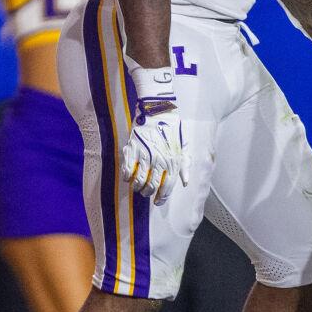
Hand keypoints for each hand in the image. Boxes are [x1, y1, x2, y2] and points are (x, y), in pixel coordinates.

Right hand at [120, 65, 188, 204]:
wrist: (157, 109)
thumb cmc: (172, 127)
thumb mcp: (183, 146)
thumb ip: (185, 165)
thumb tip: (185, 182)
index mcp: (173, 161)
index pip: (167, 187)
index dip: (161, 198)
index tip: (157, 201)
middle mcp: (160, 161)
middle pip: (151, 187)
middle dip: (148, 193)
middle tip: (146, 193)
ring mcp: (145, 156)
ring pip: (139, 181)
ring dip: (137, 187)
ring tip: (137, 186)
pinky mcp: (133, 149)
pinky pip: (127, 169)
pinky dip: (126, 176)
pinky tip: (128, 176)